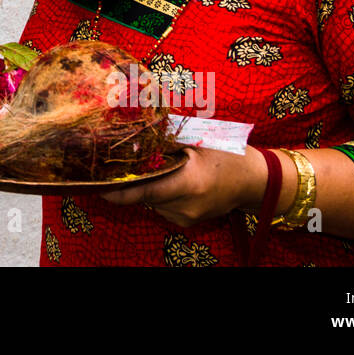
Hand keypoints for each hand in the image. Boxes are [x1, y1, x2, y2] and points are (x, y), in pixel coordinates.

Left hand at [99, 145, 258, 227]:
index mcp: (188, 184)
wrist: (257, 180)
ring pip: (152, 201)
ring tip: (161, 165)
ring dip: (149, 185)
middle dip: (134, 180)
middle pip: (144, 195)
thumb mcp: (197, 140)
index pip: (142, 193)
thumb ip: (164, 141)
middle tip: (124, 162)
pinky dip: (161, 192)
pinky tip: (172, 177)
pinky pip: (162, 205)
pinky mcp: (187, 222)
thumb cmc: (229, 154)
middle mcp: (185, 207)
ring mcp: (186, 218)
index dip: (117, 190)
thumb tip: (132, 133)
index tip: (96, 185)